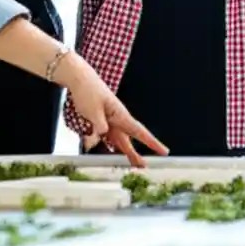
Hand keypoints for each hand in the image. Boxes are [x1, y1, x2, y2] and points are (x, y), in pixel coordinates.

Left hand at [56, 53, 166, 167]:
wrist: (80, 79)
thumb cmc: (88, 91)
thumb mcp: (92, 110)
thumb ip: (98, 125)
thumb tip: (103, 135)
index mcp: (119, 115)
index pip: (139, 132)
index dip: (152, 143)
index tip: (164, 151)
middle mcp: (117, 120)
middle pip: (128, 141)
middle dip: (136, 154)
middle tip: (144, 166)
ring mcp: (109, 121)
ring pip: (118, 141)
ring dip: (124, 153)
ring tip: (133, 164)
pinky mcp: (100, 122)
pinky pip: (105, 137)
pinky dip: (105, 146)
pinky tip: (106, 152)